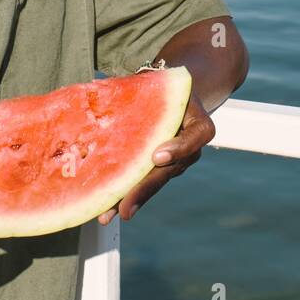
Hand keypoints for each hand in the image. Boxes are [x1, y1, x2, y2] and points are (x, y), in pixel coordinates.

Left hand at [95, 93, 213, 223]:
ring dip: (129, 200)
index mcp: (199, 125)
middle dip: (143, 190)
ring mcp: (175, 163)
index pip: (192, 138)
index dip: (176, 149)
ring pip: (152, 183)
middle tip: (125, 208)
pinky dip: (123, 196)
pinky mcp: (158, 170)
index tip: (157, 157)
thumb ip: (145, 89)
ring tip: (107, 216)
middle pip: (167, 171)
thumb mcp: (162, 82)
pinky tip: (104, 209)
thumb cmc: (165, 86)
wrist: (173, 95)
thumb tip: (101, 90)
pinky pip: (142, 184)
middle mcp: (189, 149)